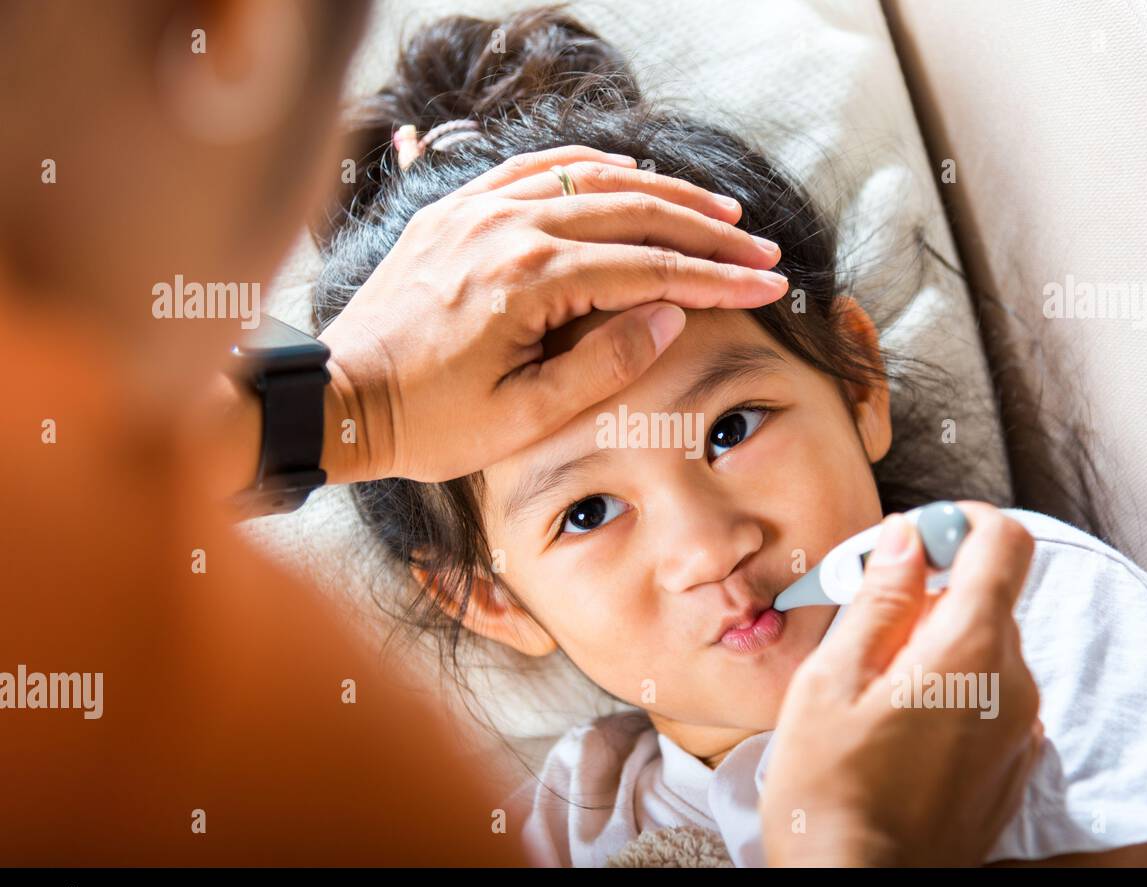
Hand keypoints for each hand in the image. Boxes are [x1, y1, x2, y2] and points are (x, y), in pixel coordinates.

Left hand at [317, 145, 787, 483]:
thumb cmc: (430, 422)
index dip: (717, 277)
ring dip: (661, 192)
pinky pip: (535, 168)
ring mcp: (478, 211)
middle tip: (758, 248)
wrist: (342, 401)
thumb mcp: (525, 416)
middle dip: (706, 231)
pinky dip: (589, 167)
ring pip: (591, 180)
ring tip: (716, 210)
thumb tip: (670, 313)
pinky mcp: (455, 210)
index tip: (767, 284)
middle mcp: (507, 228)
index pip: (650, 267)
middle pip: (633, 213)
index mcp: (530, 280)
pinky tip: (628, 175)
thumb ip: (605, 362)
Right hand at [760, 502, 1042, 865]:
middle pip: (989, 596)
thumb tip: (907, 538)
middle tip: (863, 618)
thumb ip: (879, 599)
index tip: (912, 538)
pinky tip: (898, 722)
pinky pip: (992, 695)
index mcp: (970, 652)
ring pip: (987, 646)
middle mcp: (1014, 686)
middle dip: (930, 590)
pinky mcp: (1013, 764)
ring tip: (871, 683)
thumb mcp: (832, 680)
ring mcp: (1021, 729)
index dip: (958, 523)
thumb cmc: (831, 793)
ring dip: (936, 642)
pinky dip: (952, 687)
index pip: (1004, 543)